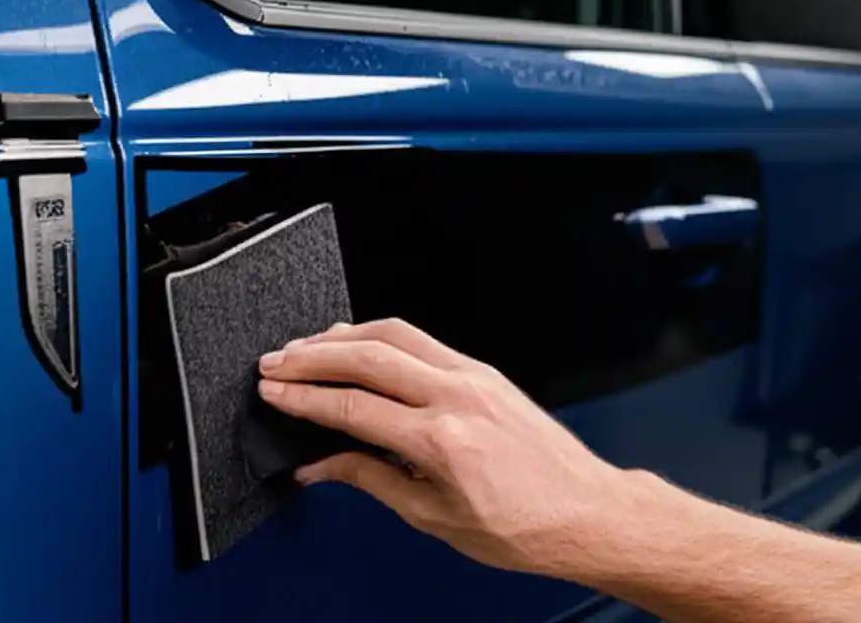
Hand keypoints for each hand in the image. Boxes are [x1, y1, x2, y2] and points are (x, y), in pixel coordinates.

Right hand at [257, 318, 635, 577]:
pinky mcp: (485, 372)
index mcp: (441, 440)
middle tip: (275, 362)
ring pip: (395, 334)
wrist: (587, 513)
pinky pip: (422, 340)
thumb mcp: (433, 517)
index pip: (352, 406)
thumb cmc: (524, 526)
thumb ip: (370, 480)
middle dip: (312, 356)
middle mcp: (458, 396)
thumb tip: (321, 466)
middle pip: (367, 356)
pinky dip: (382, 337)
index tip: (273, 391)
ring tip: (307, 348)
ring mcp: (475, 377)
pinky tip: (360, 346)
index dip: (303, 397)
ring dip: (343, 336)